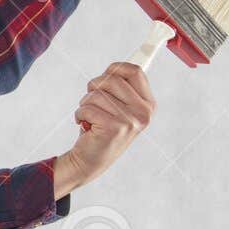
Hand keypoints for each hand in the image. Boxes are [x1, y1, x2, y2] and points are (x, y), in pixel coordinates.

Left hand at [55, 62, 156, 197]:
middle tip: (91, 101)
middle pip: (112, 79)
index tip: (105, 74)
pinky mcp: (114, 127)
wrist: (91, 160)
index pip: (135, 71)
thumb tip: (116, 67)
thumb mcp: (118, 108)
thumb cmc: (102, 129)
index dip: (116, 68)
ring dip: (85, 104)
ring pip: (96, 94)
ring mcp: (130, 120)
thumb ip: (120, 88)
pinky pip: (87, 107)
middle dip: (94, 87)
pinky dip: (79, 114)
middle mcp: (144, 112)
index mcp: (148, 104)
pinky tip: (85, 126)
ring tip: (90, 118)